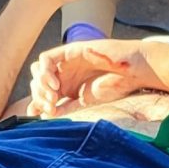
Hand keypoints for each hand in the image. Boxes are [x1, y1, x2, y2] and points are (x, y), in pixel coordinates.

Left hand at [29, 38, 160, 116]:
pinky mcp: (68, 50)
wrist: (131, 71)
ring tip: (54, 96)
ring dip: (41, 85)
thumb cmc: (114, 86)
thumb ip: (65, 108)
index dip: (38, 104)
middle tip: (51, 106)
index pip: (41, 94)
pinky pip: (46, 59)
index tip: (45, 114)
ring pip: (38, 70)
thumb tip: (44, 116)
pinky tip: (57, 85)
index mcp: (66, 86)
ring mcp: (65, 62)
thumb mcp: (85, 102)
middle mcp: (63, 73)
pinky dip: (46, 72)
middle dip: (39, 96)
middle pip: (37, 82)